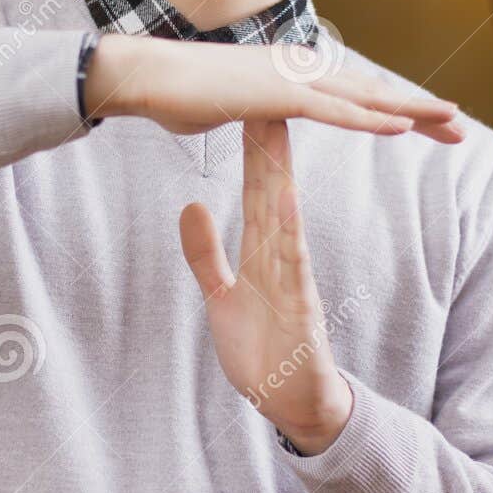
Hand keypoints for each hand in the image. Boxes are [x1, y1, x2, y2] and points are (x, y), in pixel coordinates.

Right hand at [84, 32, 463, 143]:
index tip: (427, 123)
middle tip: (461, 125)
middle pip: (373, 91)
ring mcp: (290, 79)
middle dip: (420, 109)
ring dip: (411, 111)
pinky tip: (402, 127)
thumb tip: (242, 114)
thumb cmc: (173, 93)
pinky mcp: (276, 95)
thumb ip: (243, 111)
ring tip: (452, 121)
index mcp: (290, 74)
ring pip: (366, 97)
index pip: (354, 93)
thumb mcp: (222, 106)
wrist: (144, 75)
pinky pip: (334, 111)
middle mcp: (299, 70)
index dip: (393, 108)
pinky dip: (370, 118)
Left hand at [180, 118, 354, 453]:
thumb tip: (190, 206)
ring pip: (285, 215)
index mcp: (262, 252)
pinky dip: (290, 232)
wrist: (292, 404)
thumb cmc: (263, 350)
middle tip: (268, 87)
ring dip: (280, 172)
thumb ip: (206, 253)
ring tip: (277, 127)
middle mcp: (281, 256)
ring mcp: (294, 278)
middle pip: (273, 188)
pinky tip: (286, 199)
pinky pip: (295, 264)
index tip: (246, 102)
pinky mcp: (302, 306)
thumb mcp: (221, 295)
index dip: (251, 146)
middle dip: (268, 140)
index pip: (257, 189)